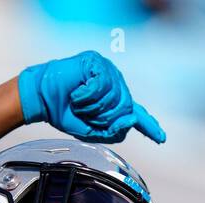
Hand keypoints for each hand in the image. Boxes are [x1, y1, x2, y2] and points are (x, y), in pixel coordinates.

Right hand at [17, 50, 165, 143]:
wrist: (43, 99)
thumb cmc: (64, 112)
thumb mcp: (89, 130)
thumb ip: (111, 131)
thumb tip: (130, 120)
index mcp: (114, 102)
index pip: (135, 114)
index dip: (148, 126)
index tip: (161, 138)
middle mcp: (115, 85)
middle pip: (124, 108)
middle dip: (103, 117)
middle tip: (85, 114)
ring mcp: (107, 71)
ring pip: (113, 97)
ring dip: (92, 106)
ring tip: (79, 102)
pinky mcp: (97, 63)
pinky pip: (101, 85)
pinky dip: (86, 95)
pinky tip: (77, 93)